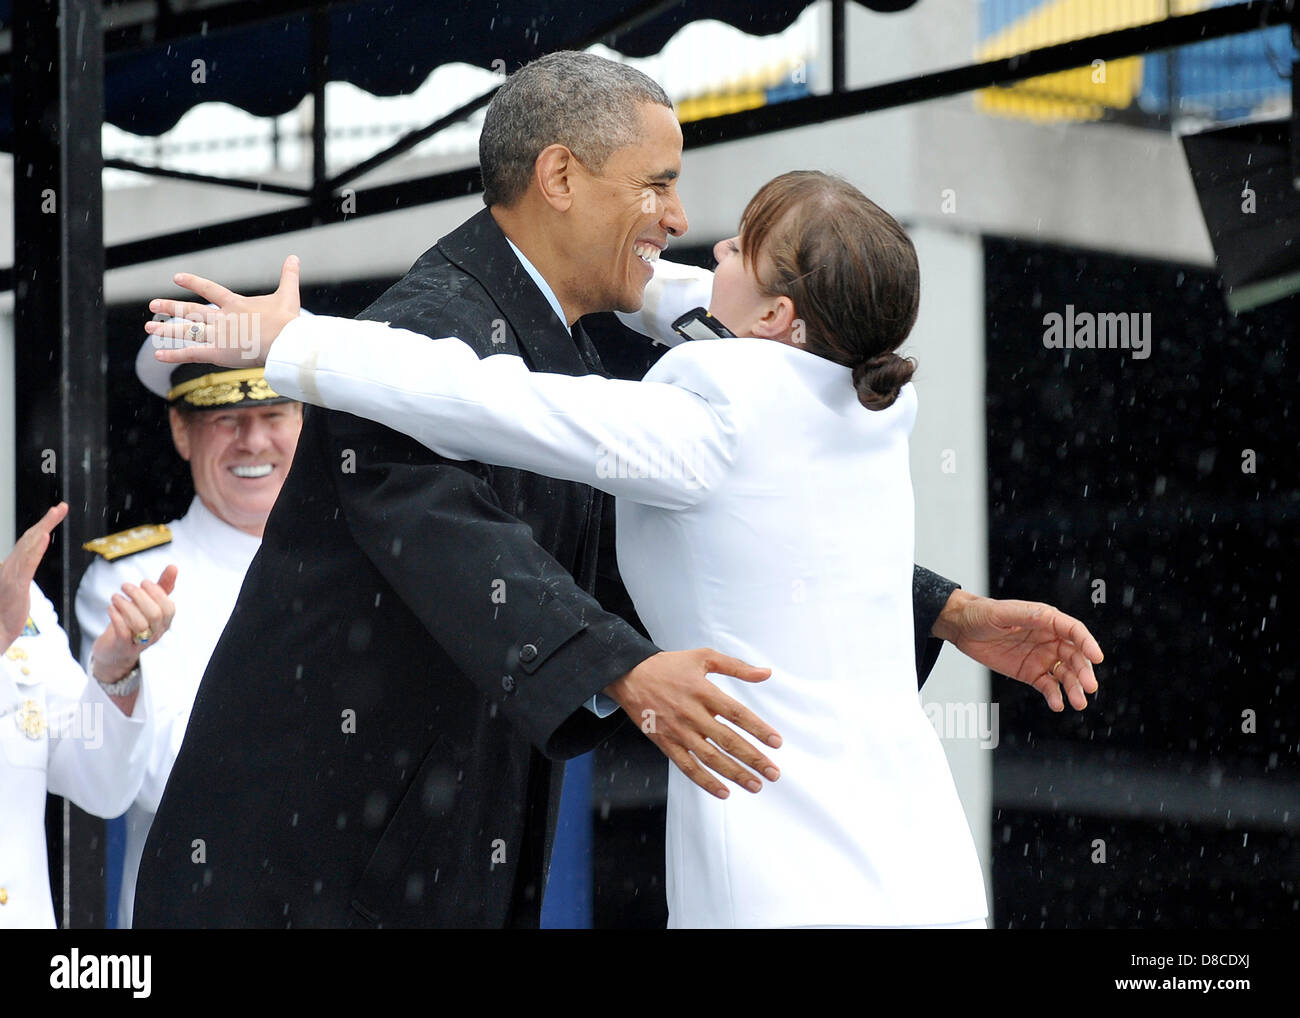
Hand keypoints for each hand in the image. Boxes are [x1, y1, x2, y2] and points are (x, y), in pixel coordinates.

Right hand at [1, 503, 67, 649]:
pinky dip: (36, 548)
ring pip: (29, 546)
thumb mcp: (15, 592)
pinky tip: (45, 536)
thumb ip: (18, 577)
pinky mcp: (16, 585)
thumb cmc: (3, 616)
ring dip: (44, 527)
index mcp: (11, 567)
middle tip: (62, 506)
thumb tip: (23, 568)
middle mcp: (9, 566)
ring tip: (56, 512)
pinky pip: (28, 564)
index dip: (42, 527)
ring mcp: (11, 574)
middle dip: (47, 521)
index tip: (55, 513)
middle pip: (30, 538)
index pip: (28, 542)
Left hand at [89, 565, 179, 683]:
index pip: (168, 608)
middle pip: (155, 614)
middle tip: (125, 586)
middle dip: (139, 596)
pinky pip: (123, 632)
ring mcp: (140, 642)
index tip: (143, 582)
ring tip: (115, 597)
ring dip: (125, 606)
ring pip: (139, 624)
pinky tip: (110, 607)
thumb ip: (161, 587)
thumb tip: (173, 567)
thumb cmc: (133, 624)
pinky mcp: (123, 647)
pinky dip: (116, 616)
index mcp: (164, 623)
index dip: (156, 592)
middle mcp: (155, 633)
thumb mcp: (147, 605)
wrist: (114, 652)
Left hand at [144, 254, 301, 367]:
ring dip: (166, 329)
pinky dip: (174, 355)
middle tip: (152, 305)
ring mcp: (218, 336)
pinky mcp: (218, 353)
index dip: (193, 283)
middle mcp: (222, 319)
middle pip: (191, 311)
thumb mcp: (288, 296)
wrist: (284, 342)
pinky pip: (191, 354)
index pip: (209, 290)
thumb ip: (288, 277)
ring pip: (187, 331)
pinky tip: (157, 355)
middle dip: (170, 307)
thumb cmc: (287, 321)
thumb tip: (295, 257)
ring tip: (148, 328)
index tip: (177, 278)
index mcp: (236, 304)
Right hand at [604, 648, 781, 799]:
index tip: (776, 742)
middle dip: (753, 759)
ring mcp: (678, 730)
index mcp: (703, 691)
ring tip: (755, 784)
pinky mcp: (665, 742)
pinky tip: (723, 791)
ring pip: (710, 757)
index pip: (737, 714)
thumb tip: (765, 673)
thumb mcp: (704, 657)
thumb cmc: (668, 666)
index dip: (758, 729)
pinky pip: (687, 766)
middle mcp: (692, 713)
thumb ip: (736, 666)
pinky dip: (705, 781)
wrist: (629, 675)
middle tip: (772, 773)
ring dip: (735, 774)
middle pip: (728, 740)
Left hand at [933, 589, 1102, 710]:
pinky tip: (1058, 705)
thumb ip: (1025, 616)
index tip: (1097, 658)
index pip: (1074, 632)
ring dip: (1074, 688)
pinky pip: (1048, 686)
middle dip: (1084, 672)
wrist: (962, 628)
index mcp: (1047, 620)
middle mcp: (1050, 640)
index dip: (1088, 644)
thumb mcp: (1002, 613)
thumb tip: (1046, 617)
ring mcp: (1042, 658)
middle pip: (1075, 656)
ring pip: (1065, 674)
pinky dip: (1055, 696)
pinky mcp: (1031, 673)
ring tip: (1078, 703)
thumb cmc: (983, 613)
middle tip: (1089, 687)